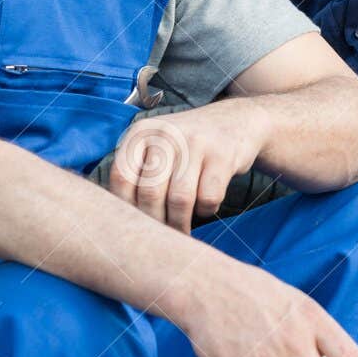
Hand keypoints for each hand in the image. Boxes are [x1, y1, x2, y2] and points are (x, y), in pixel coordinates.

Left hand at [108, 101, 266, 232]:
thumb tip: (120, 222)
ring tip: (182, 230)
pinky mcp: (222, 155)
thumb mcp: (157, 146)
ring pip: (180, 199)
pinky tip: (205, 206)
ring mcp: (195, 142)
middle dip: (156, 222)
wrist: (237, 120)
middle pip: (150, 193)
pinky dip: (206, 210)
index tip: (136, 224)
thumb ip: (137, 173)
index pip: (121, 178)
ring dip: (181, 223)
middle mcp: (165, 133)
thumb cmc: (188, 146)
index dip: (125, 207)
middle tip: (162, 235)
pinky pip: (208, 197)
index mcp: (141, 132)